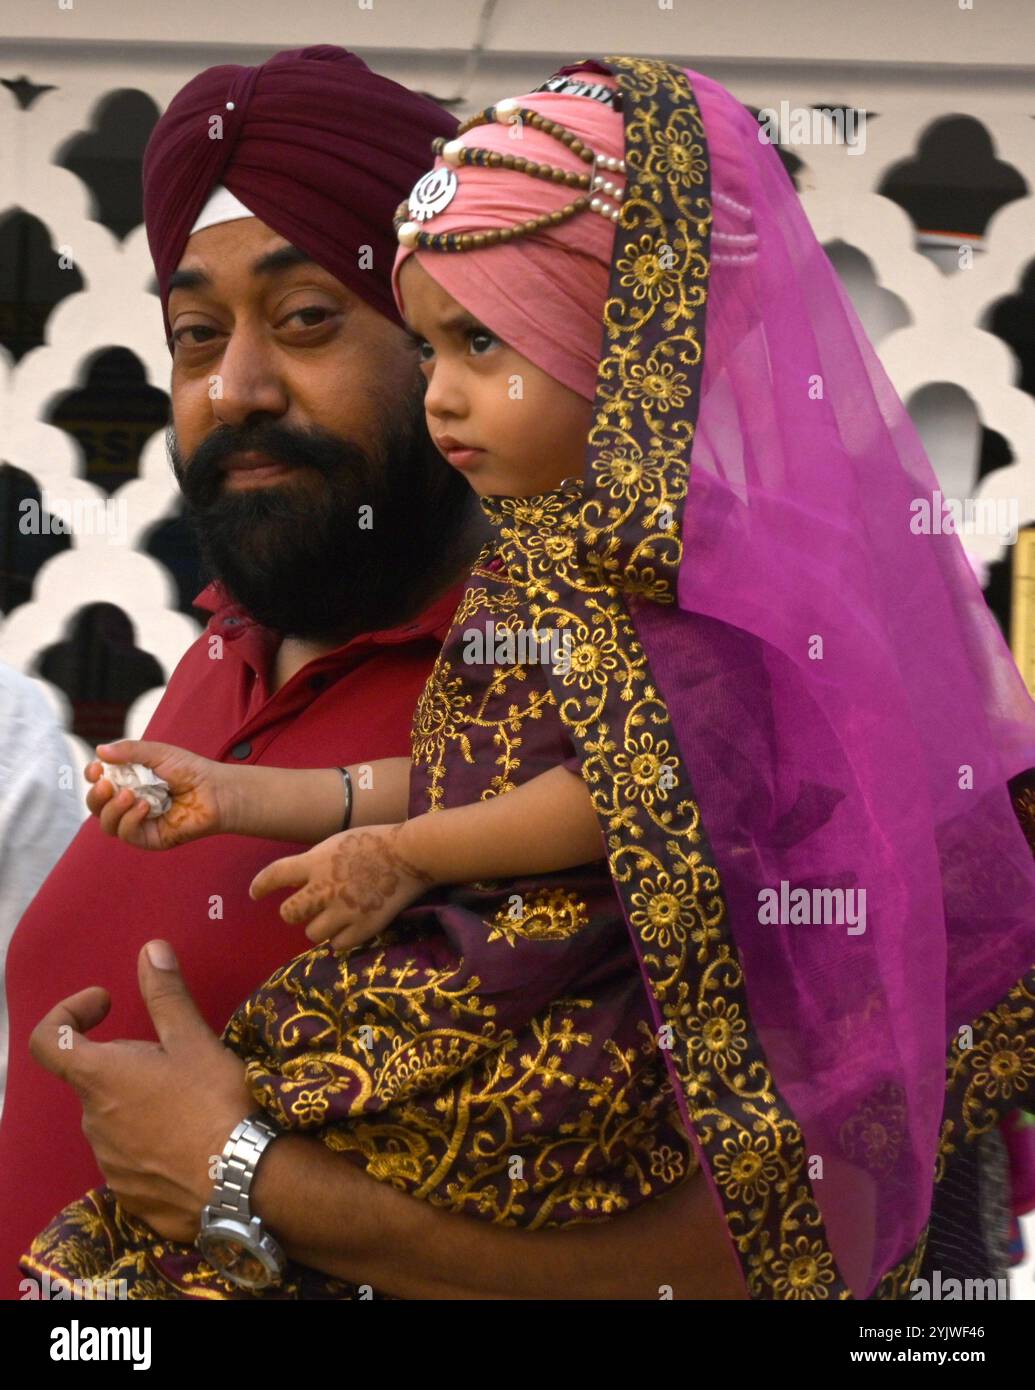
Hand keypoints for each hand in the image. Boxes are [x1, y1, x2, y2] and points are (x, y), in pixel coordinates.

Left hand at [28, 942, 255, 1243]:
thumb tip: (150, 949)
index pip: (48, 1041)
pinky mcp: (130, 1196)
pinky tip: (194, 1144)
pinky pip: (132, 1158)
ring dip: (141, 1103)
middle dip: (129, 1062)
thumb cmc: (214, 1101)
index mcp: (100, 1077)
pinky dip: (154, 1143)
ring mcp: (109, 1164)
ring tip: (193, 1103)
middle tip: (179, 1058)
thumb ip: (165, 995)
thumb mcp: (194, 1040)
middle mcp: (92, 1122)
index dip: (69, 1013)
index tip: (107, 1004)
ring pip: (116, 1119)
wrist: (242, 1182)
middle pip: (97, 1079)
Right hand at [87, 738, 237, 849]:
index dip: (92, 776)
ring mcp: (138, 822)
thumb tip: (100, 750)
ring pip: (107, 823)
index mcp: (128, 781)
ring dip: (112, 809)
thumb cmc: (190, 770)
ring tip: (129, 795)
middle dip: (96, 795)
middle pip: (96, 805)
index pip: (98, 782)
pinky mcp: (149, 838)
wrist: (216, 790)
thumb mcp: (158, 753)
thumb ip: (130, 751)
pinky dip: (130, 820)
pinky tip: (145, 807)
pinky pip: (126, 834)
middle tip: (106, 784)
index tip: (96, 768)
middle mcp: (129, 803)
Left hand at [249, 823, 434, 952]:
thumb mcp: (338, 842)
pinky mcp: (363, 927)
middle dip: (293, 912)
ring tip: (334, 918)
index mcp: (316, 862)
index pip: (275, 875)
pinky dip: (341, 938)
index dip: (260, 885)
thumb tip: (298, 882)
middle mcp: (324, 888)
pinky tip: (351, 926)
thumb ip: (316, 862)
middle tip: (305, 910)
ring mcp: (343, 910)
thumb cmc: (376, 841)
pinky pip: (338, 945)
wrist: (411, 854)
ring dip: (319, 927)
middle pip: (289, 913)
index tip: (254, 894)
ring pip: (312, 933)